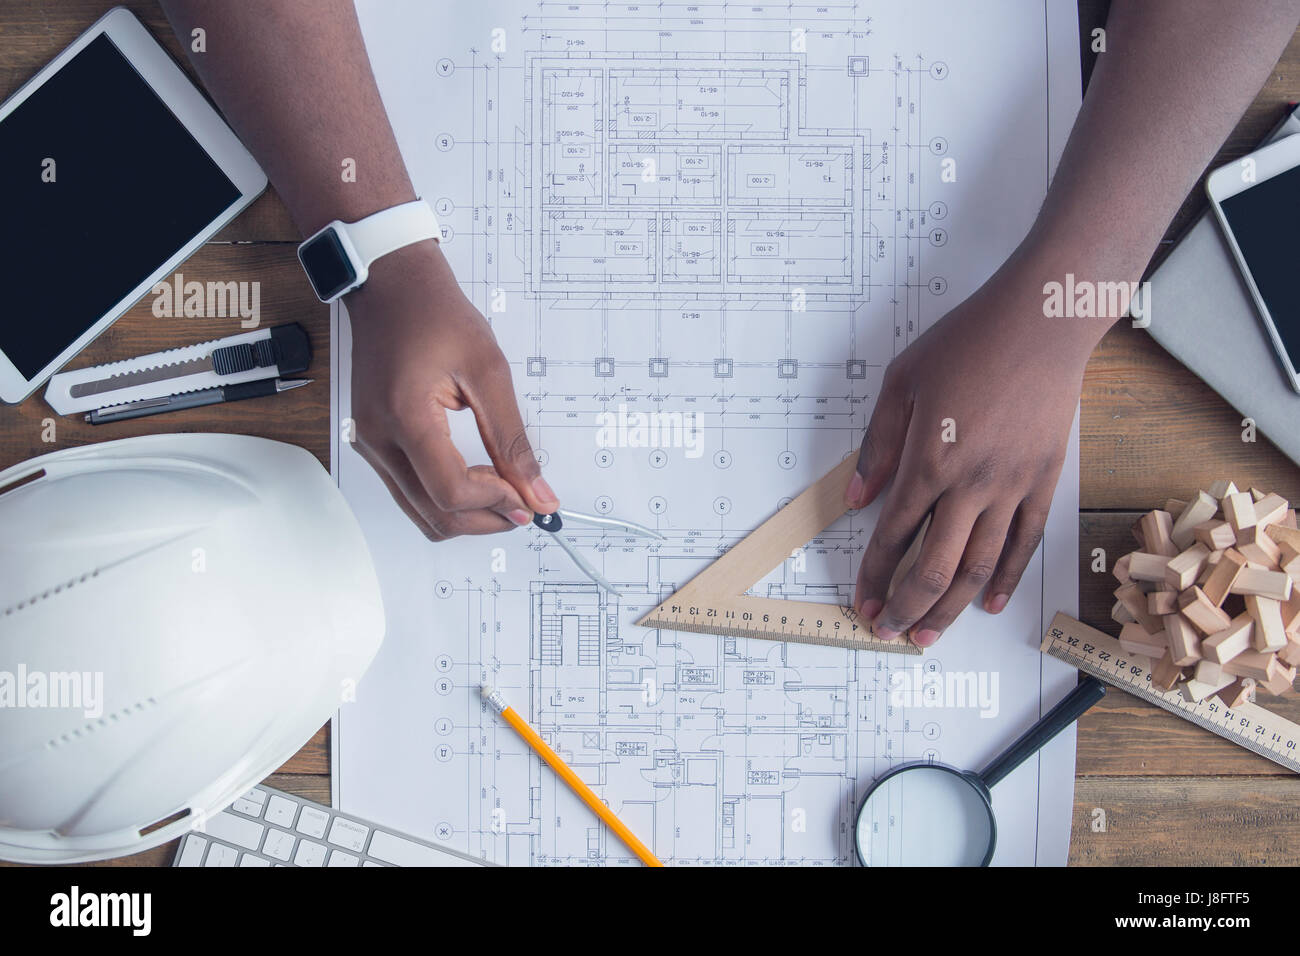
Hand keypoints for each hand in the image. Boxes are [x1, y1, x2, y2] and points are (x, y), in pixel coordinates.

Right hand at [344, 240, 557, 538]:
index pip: (450, 492)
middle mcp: (378, 439)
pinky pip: (410, 493)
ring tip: (504, 493)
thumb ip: (512, 439)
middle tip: (523, 505)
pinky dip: (445, 499)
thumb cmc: (434, 315)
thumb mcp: (489, 371)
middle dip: (485, 519)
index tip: (526, 496)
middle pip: (433, 515)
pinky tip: (475, 481)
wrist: (391, 287)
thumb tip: (536, 491)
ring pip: (420, 512)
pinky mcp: (373, 445)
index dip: (495, 503)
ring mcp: (370, 445)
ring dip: (466, 516)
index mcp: (404, 417)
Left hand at [846, 263, 1094, 646]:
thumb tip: (855, 500)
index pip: (892, 537)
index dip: (872, 576)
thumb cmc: (967, 342)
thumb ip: (877, 446)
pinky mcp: (1044, 481)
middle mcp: (971, 484)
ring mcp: (1012, 487)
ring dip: (950, 608)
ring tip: (928, 635)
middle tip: (887, 631)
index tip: (860, 601)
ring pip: (978, 567)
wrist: (1041, 322)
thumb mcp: (901, 383)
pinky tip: (988, 603)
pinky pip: (1024, 543)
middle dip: (905, 607)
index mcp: (928, 461)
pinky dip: (1005, 578)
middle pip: (934, 567)